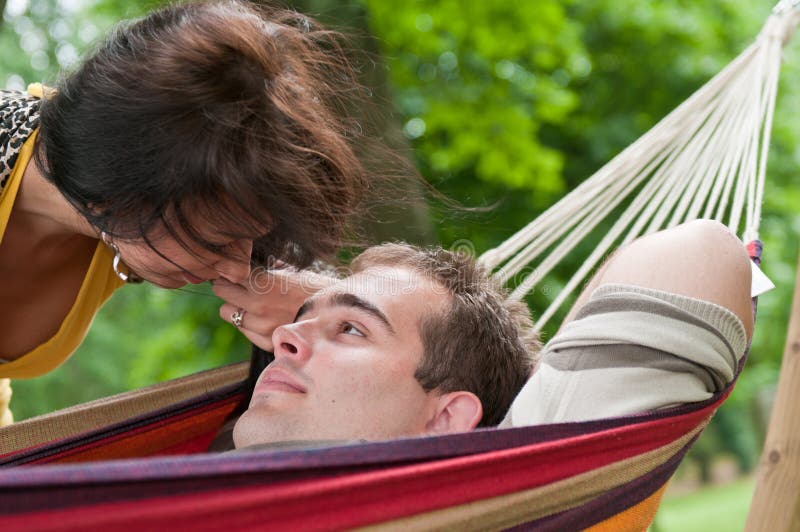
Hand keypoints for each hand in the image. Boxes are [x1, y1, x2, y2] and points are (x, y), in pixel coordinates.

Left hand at [213, 268, 335, 350]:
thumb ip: (267, 267)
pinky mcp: (267, 342)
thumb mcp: (293, 270)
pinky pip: (244, 330)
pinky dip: (248, 323)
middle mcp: (259, 306)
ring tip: (253, 302)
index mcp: (264, 283)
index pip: (227, 275)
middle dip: (228, 287)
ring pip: (228, 314)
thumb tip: (247, 260)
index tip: (236, 272)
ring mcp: (262, 327)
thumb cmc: (317, 289)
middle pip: (222, 293)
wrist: (339, 316)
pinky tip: (263, 317)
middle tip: (240, 285)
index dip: (230, 272)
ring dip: (237, 306)